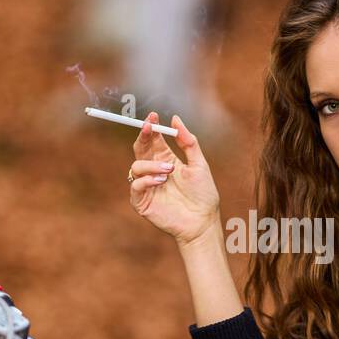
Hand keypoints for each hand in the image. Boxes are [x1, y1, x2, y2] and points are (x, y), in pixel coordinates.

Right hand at [128, 111, 221, 246]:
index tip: (153, 116)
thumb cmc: (203, 195)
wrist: (202, 221)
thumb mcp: (199, 164)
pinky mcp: (142, 201)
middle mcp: (154, 171)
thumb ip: (188, 142)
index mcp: (166, 160)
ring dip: (151, 164)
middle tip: (148, 127)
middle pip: (140, 149)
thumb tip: (175, 119)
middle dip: (142, 136)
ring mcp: (147, 186)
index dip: (151, 127)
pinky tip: (160, 181)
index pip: (153, 140)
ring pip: (136, 166)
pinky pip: (135, 185)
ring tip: (169, 170)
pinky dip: (146, 180)